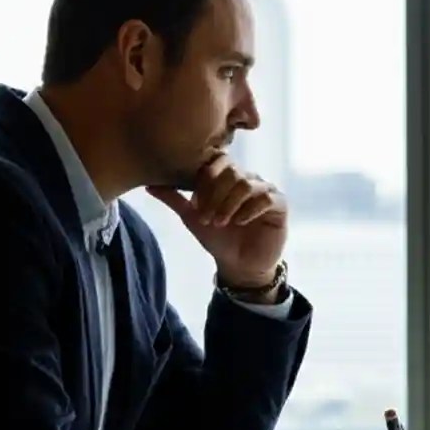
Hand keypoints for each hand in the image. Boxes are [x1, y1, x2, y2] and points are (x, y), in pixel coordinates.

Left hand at [147, 154, 287, 293]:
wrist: (239, 266)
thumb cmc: (218, 239)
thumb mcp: (192, 217)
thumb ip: (174, 199)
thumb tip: (149, 184)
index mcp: (229, 177)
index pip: (217, 163)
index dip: (205, 182)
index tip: (195, 205)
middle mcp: (248, 178)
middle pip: (232, 171)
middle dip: (215, 194)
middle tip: (206, 217)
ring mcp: (265, 190)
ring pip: (246, 183)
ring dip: (229, 203)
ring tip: (220, 222)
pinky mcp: (280, 205)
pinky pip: (265, 197)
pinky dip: (249, 209)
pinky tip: (239, 222)